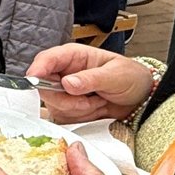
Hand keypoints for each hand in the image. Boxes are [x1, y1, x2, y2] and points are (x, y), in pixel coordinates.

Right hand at [25, 44, 155, 123]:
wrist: (142, 98)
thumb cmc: (130, 77)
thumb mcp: (115, 75)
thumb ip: (91, 79)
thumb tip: (67, 83)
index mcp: (74, 56)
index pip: (46, 59)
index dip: (37, 69)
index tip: (33, 80)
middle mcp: (65, 73)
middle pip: (44, 87)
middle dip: (65, 99)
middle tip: (88, 101)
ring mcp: (65, 92)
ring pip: (54, 105)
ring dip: (77, 109)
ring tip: (98, 101)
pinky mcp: (69, 108)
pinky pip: (64, 118)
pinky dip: (81, 118)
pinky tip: (96, 109)